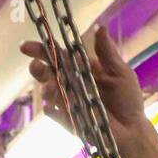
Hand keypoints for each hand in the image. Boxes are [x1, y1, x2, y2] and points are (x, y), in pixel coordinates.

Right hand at [19, 25, 148, 144]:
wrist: (131, 130)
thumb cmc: (127, 100)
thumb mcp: (120, 73)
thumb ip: (107, 53)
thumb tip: (100, 28)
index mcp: (81, 69)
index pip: (60, 55)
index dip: (43, 49)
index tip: (26, 47)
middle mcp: (71, 83)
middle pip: (48, 72)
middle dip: (38, 68)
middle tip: (36, 66)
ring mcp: (67, 102)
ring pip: (49, 91)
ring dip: (47, 88)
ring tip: (51, 88)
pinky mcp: (67, 120)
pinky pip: (54, 113)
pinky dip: (52, 110)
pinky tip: (53, 108)